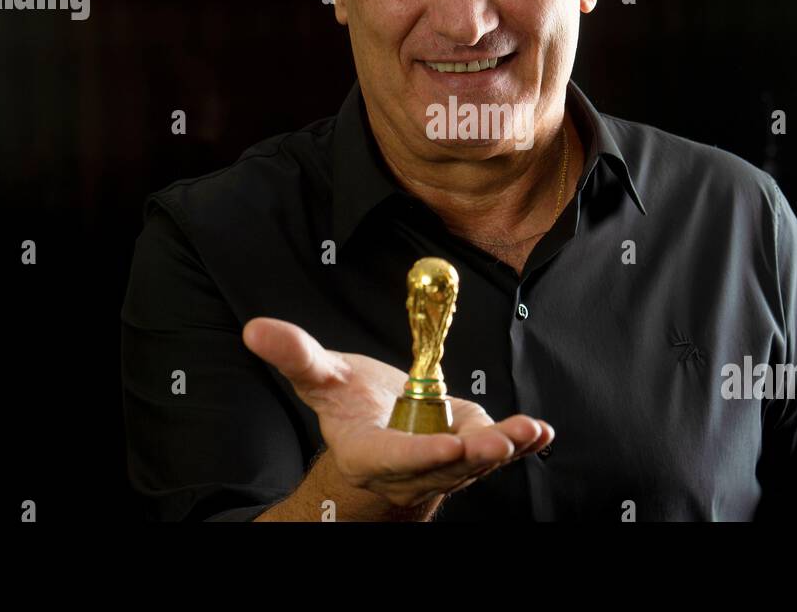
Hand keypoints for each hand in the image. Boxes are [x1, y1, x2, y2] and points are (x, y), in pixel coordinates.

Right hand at [242, 316, 552, 509]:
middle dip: (473, 455)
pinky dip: (523, 444)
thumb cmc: (352, 405)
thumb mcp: (324, 377)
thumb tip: (255, 328)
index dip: (420, 454)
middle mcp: (411, 469)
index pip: (395, 457)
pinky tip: (541, 433)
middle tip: (498, 441)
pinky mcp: (473, 453)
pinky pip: (502, 453)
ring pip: (477, 462)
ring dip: (505, 448)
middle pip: (443, 465)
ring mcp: (446, 466)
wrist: (381, 429)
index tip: (447, 444)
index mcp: (370, 452)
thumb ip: (297, 355)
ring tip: (527, 432)